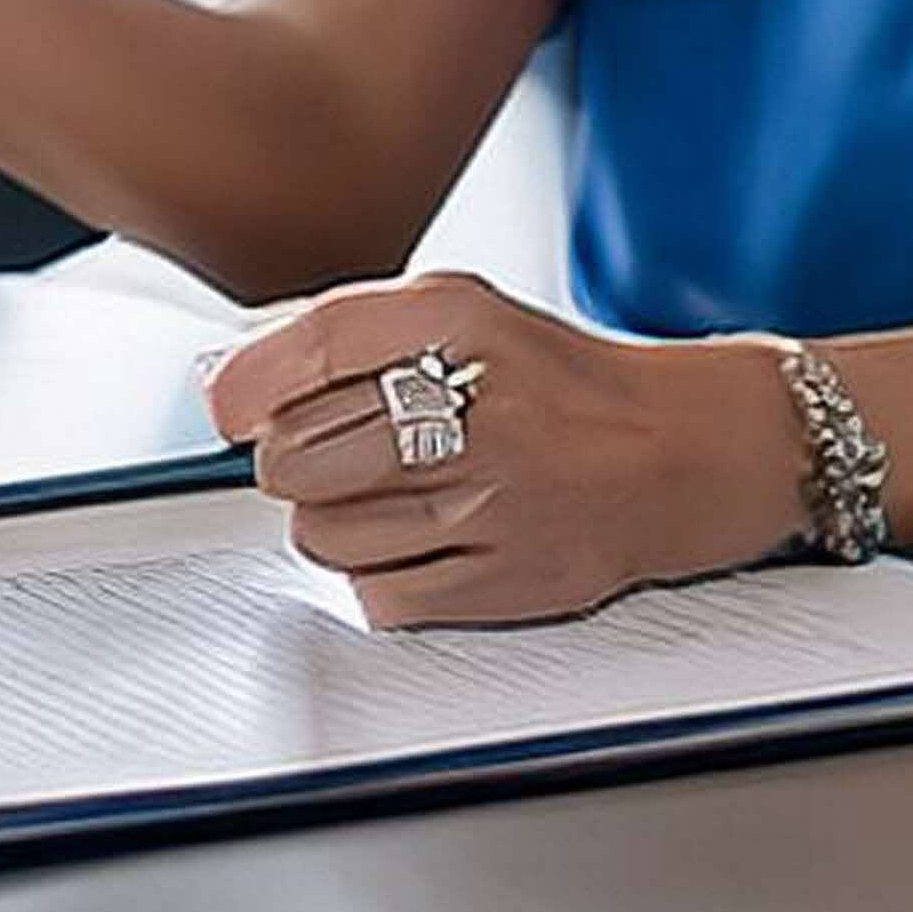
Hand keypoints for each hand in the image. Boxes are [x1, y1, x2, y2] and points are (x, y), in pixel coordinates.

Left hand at [209, 274, 803, 629]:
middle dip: (295, 460)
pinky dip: (381, 577)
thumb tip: (226, 377)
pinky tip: (423, 541)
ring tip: (393, 497)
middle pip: (293, 455)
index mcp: (459, 320)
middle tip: (340, 454)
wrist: (686, 451)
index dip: (243, 387)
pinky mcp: (508, 579)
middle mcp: (477, 405)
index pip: (306, 348)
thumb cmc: (562, 385)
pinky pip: (378, 596)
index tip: (228, 405)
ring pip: (322, 533)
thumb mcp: (464, 315)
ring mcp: (493, 500)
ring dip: (336, 520)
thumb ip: (349, 336)